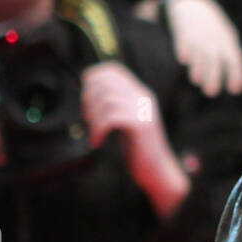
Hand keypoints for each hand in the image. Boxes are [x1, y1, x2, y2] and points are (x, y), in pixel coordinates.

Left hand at [81, 61, 188, 218]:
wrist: (158, 171)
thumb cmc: (138, 149)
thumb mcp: (126, 121)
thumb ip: (114, 106)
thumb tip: (87, 95)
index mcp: (139, 93)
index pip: (114, 70)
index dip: (93, 76)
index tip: (84, 94)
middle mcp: (143, 97)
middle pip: (106, 83)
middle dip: (88, 99)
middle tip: (86, 118)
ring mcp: (143, 110)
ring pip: (107, 100)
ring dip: (92, 117)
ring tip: (93, 132)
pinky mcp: (141, 125)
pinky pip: (111, 117)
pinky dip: (98, 129)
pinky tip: (97, 141)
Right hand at [160, 0, 241, 96]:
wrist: (194, 5)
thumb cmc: (215, 31)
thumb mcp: (229, 43)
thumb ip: (238, 64)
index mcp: (228, 43)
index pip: (235, 59)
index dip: (237, 74)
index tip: (235, 90)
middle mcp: (214, 40)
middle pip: (215, 59)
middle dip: (213, 76)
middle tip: (211, 93)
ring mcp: (198, 37)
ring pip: (198, 55)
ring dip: (197, 69)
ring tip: (196, 80)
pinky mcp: (182, 35)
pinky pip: (184, 46)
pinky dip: (184, 54)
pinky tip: (184, 59)